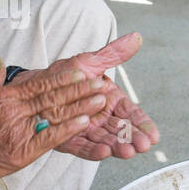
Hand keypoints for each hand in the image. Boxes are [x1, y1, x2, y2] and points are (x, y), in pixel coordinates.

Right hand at [0, 58, 110, 189]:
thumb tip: (2, 63)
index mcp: (5, 96)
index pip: (40, 83)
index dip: (63, 78)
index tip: (81, 72)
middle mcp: (15, 110)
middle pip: (53, 97)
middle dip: (79, 90)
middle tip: (101, 83)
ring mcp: (20, 130)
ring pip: (55, 115)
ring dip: (80, 107)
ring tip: (100, 100)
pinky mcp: (23, 150)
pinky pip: (50, 137)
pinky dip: (68, 129)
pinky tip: (84, 123)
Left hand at [14, 33, 158, 161]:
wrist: (34, 86)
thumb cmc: (65, 74)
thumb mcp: (90, 62)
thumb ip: (113, 54)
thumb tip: (136, 37)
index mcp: (110, 102)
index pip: (131, 115)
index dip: (143, 125)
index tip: (154, 136)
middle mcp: (101, 119)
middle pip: (121, 131)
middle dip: (133, 139)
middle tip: (143, 146)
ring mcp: (86, 130)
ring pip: (105, 141)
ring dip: (117, 147)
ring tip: (127, 152)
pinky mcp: (69, 139)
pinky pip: (82, 146)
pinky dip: (93, 150)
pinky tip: (104, 152)